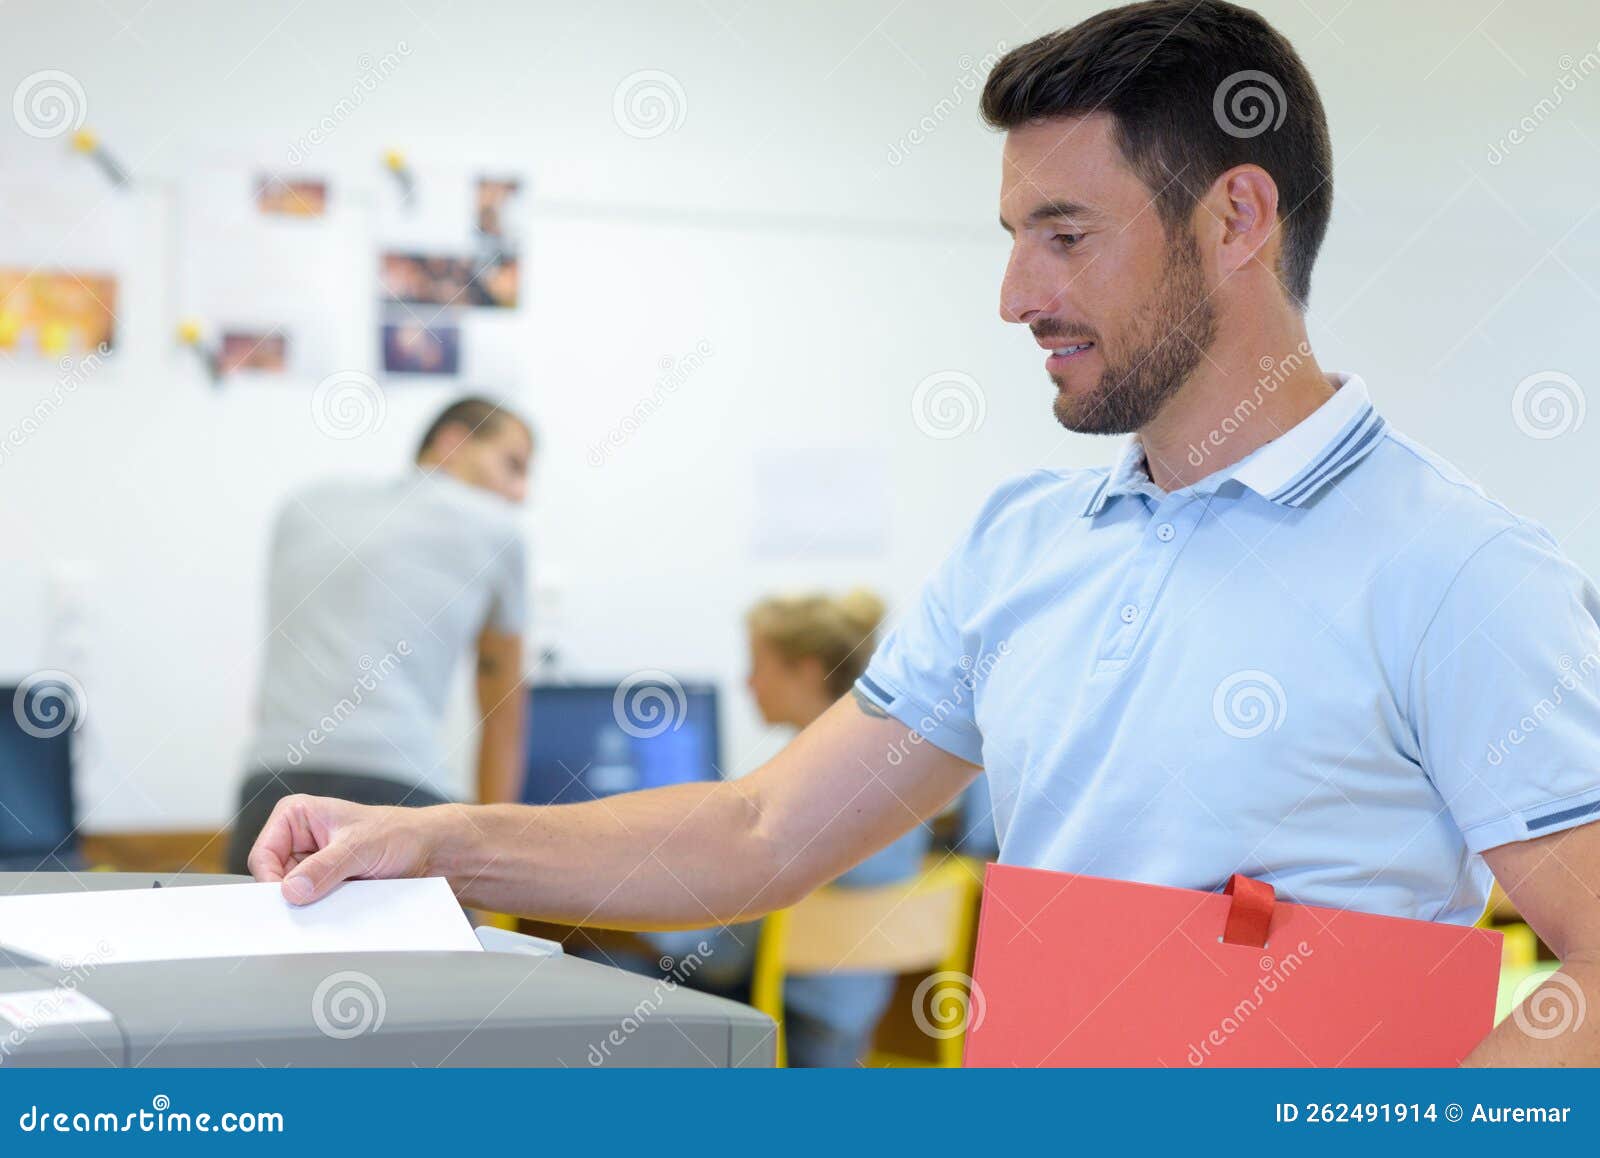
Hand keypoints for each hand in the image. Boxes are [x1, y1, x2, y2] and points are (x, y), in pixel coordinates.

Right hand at [247, 794, 442, 905]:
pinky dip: (320, 911)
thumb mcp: (359, 848)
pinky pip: (310, 904)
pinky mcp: (324, 884)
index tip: (289, 901)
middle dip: (290, 895)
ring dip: (308, 905)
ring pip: (291, 895)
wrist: (430, 850)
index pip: (262, 855)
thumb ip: (324, 868)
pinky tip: (336, 911)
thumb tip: (292, 890)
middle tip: (307, 910)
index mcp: (296, 815)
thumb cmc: (399, 833)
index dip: (271, 881)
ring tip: (332, 904)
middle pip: (273, 879)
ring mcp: (311, 863)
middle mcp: (298, 839)